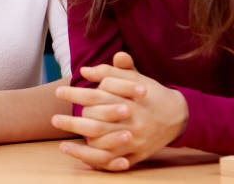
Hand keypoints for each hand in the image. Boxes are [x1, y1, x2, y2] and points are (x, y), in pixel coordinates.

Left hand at [52, 52, 187, 170]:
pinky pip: (116, 163)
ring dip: (82, 149)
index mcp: (129, 101)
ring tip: (62, 145)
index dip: (75, 94)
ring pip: (105, 148)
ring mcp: (135, 141)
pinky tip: (82, 159)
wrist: (179, 115)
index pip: (97, 97)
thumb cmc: (150, 93)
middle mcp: (132, 123)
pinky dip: (98, 162)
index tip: (58, 91)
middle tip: (54, 120)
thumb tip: (85, 70)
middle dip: (73, 123)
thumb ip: (111, 71)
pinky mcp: (138, 155)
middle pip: (97, 125)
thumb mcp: (134, 77)